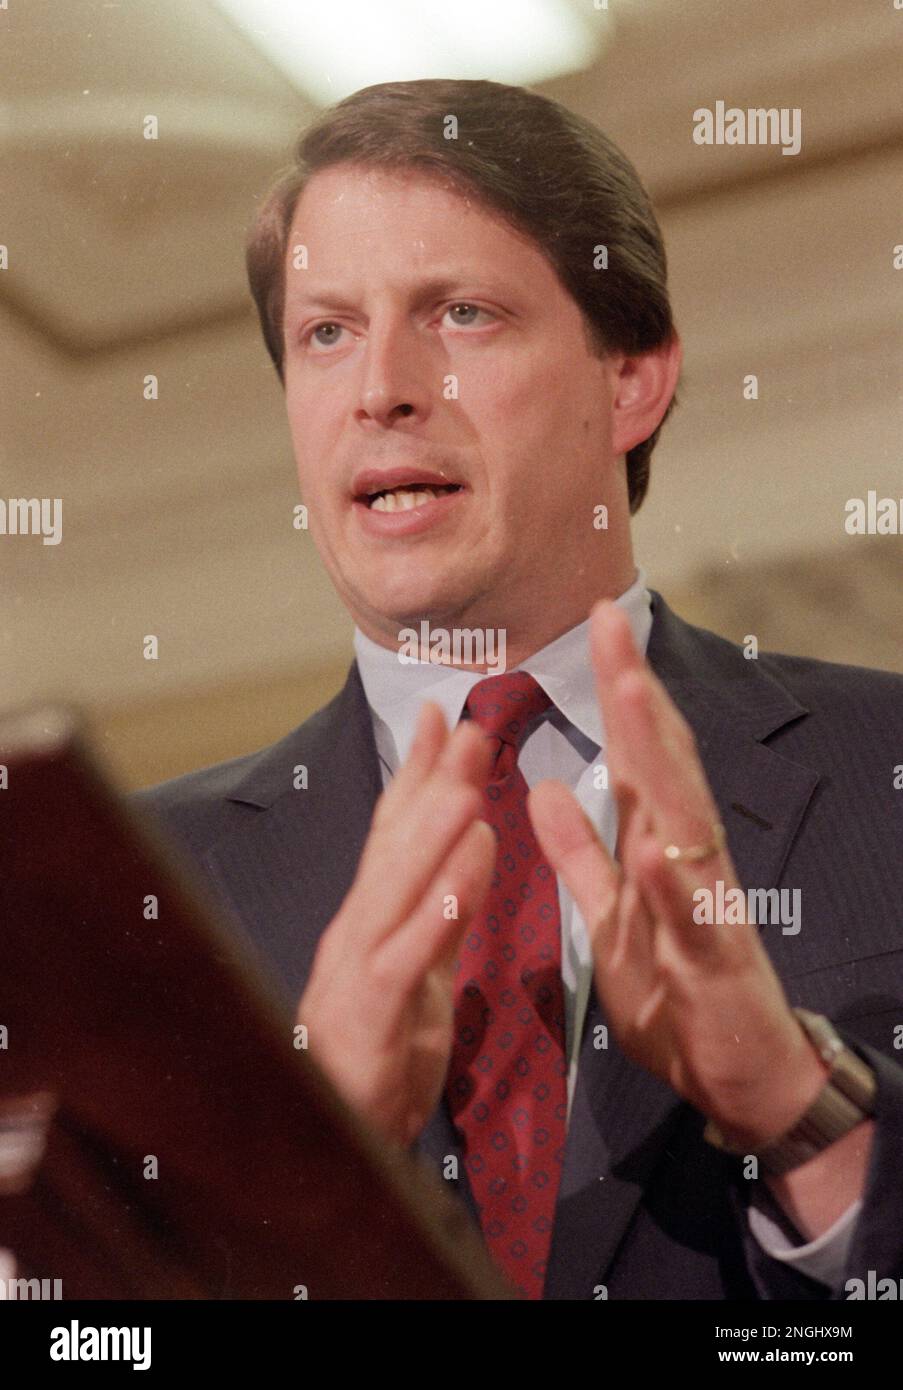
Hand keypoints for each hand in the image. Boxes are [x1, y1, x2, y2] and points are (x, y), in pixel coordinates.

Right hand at [297, 702, 496, 1147]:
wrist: (339, 1140)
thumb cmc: (382, 1053)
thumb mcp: (424, 970)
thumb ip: (446, 910)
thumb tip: (474, 845)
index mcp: (373, 919)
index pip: (395, 834)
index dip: (418, 773)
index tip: (442, 717)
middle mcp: (357, 929)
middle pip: (396, 844)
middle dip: (433, 779)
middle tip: (471, 724)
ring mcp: (356, 966)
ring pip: (396, 886)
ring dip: (434, 826)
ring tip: (471, 776)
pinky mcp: (369, 1011)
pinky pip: (408, 951)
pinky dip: (440, 904)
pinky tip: (471, 864)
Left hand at [528, 601, 825, 1148]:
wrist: (742, 1075)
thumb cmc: (677, 991)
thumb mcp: (611, 916)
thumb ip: (580, 855)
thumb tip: (544, 787)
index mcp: (657, 846)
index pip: (636, 753)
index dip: (617, 688)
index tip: (595, 624)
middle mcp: (688, 859)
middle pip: (661, 762)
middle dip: (635, 691)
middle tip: (609, 622)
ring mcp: (706, 904)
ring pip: (684, 819)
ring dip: (657, 755)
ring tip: (630, 692)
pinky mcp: (716, 961)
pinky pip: (693, 918)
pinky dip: (672, 882)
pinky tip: (652, 846)